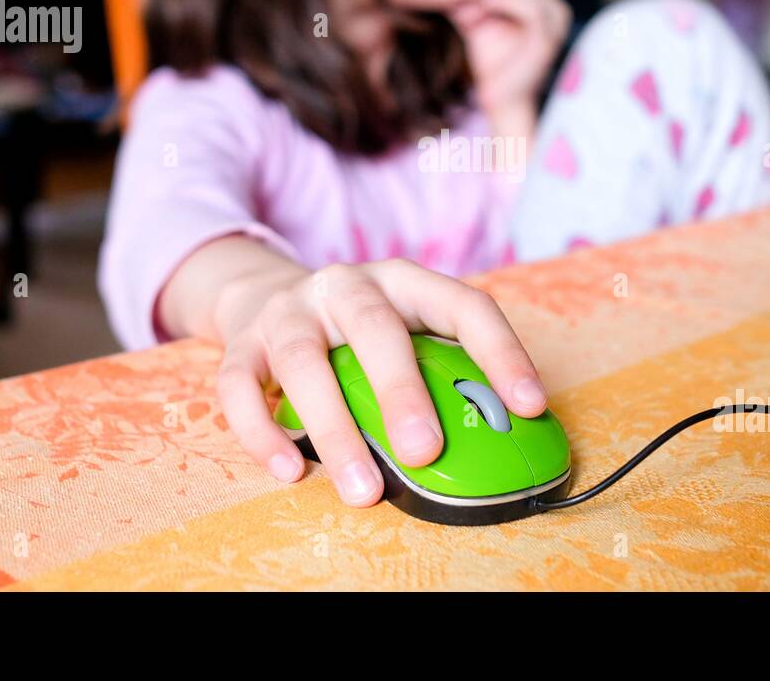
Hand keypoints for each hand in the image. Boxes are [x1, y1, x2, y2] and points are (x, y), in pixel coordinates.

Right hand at [214, 258, 548, 506]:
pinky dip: (263, 431)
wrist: (264, 296)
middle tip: (425, 452)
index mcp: (404, 283)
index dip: (501, 353)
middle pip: (376, 330)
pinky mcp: (242, 343)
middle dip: (402, 393)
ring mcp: (290, 311)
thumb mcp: (404, 334)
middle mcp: (347, 286)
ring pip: (305, 362)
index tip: (528, 406)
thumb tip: (491, 440)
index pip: (463, 305)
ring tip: (362, 487)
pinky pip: (241, 386)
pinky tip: (291, 470)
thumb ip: (439, 372)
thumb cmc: (356, 332)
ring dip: (335, 429)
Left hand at [446, 0, 571, 119]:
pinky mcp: (548, 37)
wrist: (501, 100)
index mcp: (545, 4)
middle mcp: (557, 9)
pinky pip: (525, 6)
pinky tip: (479, 11)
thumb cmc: (492, 63)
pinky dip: (500, 3)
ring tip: (463, 7)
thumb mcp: (479, 23)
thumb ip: (470, 0)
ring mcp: (556, 22)